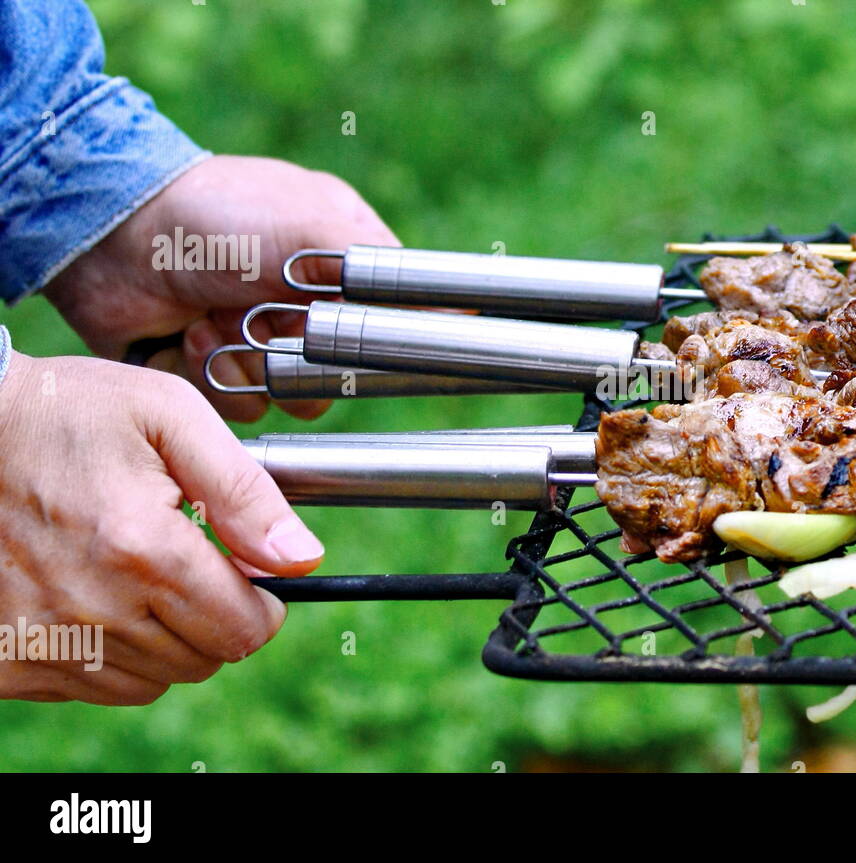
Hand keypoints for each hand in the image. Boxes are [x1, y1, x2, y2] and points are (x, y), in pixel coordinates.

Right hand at [0, 351, 322, 703]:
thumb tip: (302, 559)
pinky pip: (94, 686)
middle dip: (215, 616)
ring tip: (134, 572)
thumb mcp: (173, 417)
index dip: (262, 603)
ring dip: (164, 638)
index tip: (247, 571)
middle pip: (204, 660)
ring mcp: (41, 640)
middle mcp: (90, 607)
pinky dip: (111, 653)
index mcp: (141, 547)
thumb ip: (245, 493)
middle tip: (185, 560)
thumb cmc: (72, 411)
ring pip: (153, 681)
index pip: (245, 629)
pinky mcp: (6, 660)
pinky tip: (94, 595)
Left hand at [43, 155, 399, 421]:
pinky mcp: (212, 372)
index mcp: (340, 271)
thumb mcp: (313, 226)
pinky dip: (208, 379)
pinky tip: (185, 338)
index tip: (330, 332)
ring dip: (246, 369)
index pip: (384, 330)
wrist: (111, 235)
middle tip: (263, 321)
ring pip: (285, 402)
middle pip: (336, 378)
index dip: (363, 342)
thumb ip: (384, 271)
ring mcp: (257, 343)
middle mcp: (305, 311)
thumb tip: (464, 307)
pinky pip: (233, 412)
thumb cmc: (220, 218)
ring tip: (211, 324)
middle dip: (293, 355)